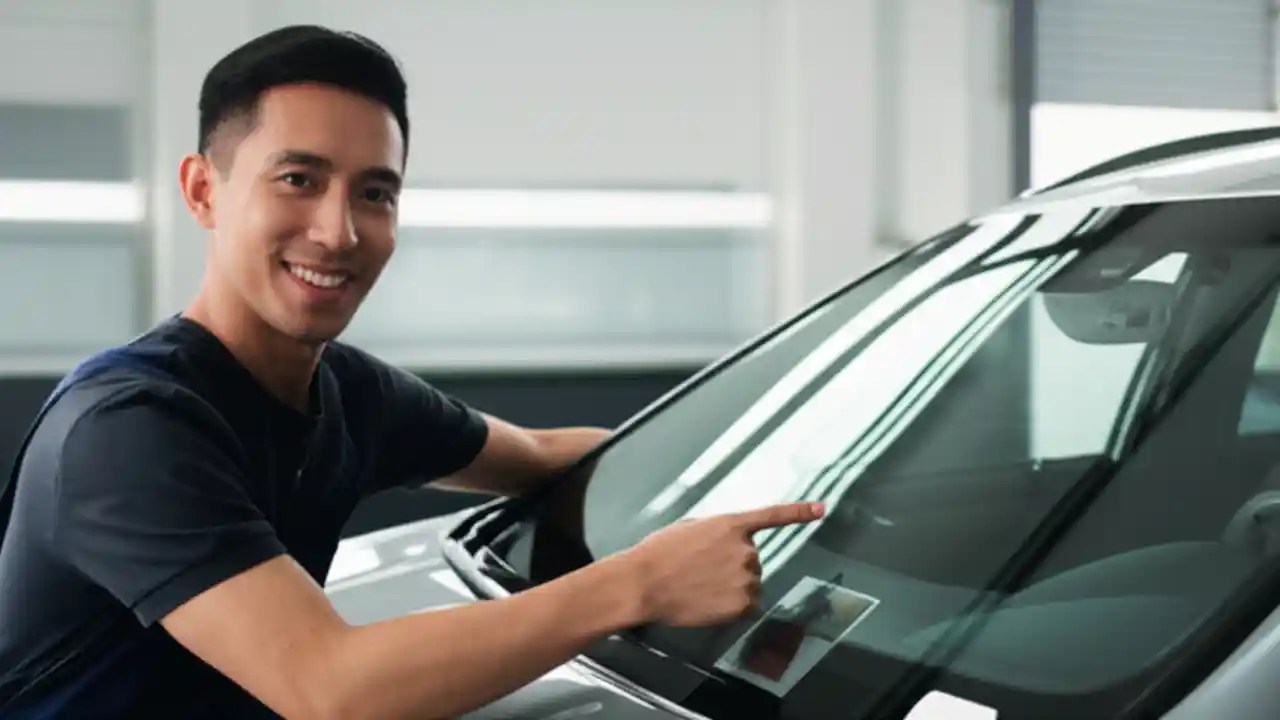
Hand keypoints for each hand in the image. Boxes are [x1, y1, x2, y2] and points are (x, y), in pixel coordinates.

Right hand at [620, 502, 824, 626]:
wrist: (643, 583)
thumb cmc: (659, 553)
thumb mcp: (690, 529)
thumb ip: (717, 533)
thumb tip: (728, 543)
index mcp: (731, 525)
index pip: (771, 517)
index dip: (799, 513)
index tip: (821, 509)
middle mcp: (745, 549)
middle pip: (751, 559)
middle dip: (732, 565)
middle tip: (700, 571)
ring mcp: (747, 577)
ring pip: (749, 583)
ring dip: (732, 586)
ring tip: (700, 587)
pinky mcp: (743, 604)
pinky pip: (745, 605)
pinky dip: (730, 606)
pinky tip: (706, 602)